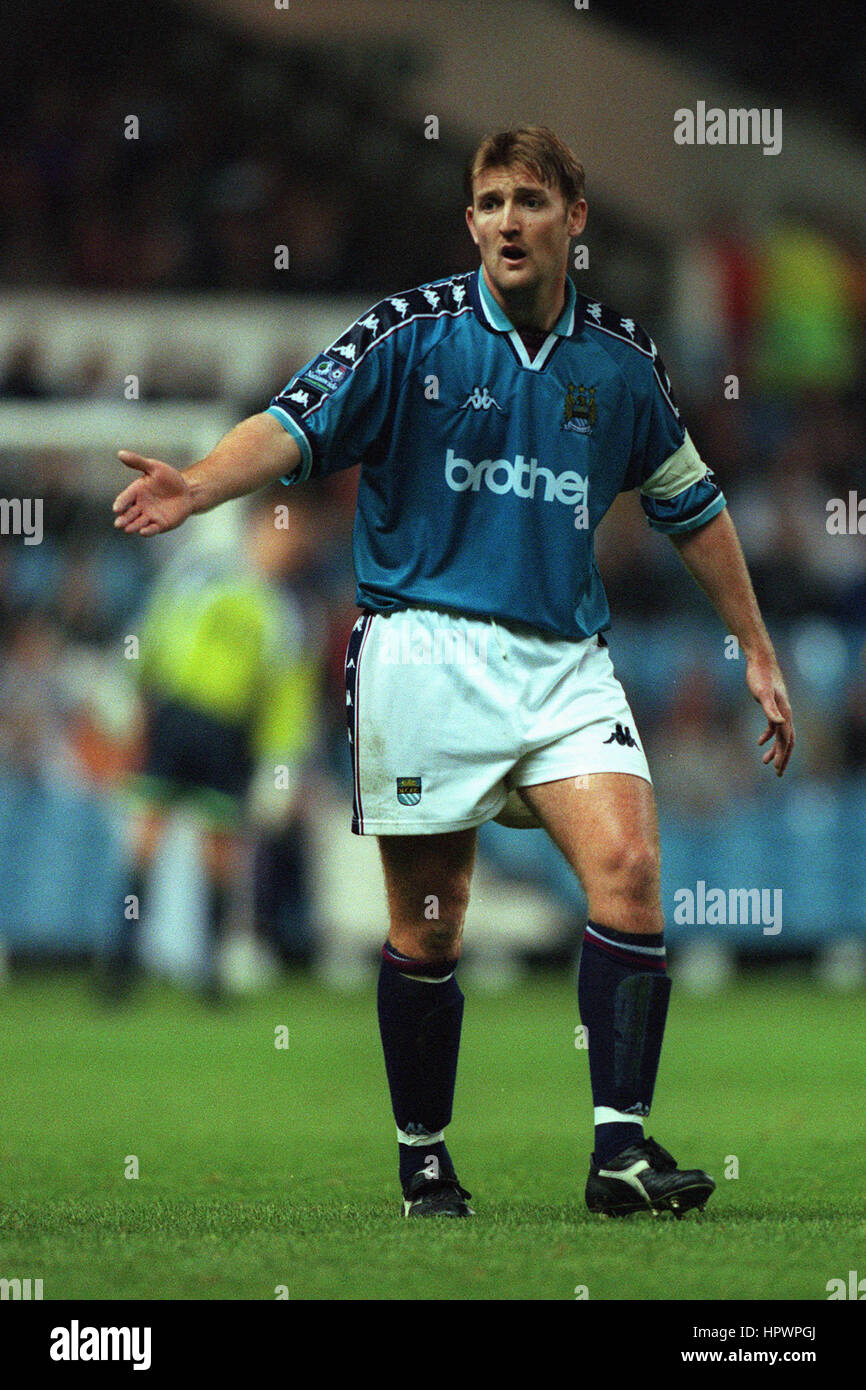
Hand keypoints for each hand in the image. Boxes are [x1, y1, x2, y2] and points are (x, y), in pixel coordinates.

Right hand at [112, 451, 193, 535]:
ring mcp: (149, 516)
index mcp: (135, 491)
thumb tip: (120, 453)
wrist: (186, 491)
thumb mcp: (154, 467)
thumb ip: (138, 462)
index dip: (120, 503)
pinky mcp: (159, 524)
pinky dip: (147, 531)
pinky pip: (152, 529)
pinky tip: (143, 531)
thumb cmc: (169, 478)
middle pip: (128, 514)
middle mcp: (139, 505)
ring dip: (133, 526)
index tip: (116, 508)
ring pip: (138, 523)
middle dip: (123, 519)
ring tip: (127, 529)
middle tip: (118, 524)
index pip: (124, 498)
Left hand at [746, 653, 794, 775]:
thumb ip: (771, 709)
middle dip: (783, 757)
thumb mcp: (763, 694)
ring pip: (781, 735)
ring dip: (776, 749)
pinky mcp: (772, 706)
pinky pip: (773, 726)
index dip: (783, 755)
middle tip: (778, 773)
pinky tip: (760, 742)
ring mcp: (780, 710)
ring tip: (766, 762)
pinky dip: (768, 736)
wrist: (761, 661)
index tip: (777, 769)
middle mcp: (785, 714)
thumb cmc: (761, 676)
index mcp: (785, 714)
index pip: (787, 740)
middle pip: (788, 741)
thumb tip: (779, 724)